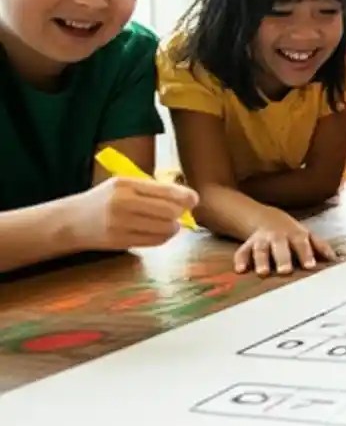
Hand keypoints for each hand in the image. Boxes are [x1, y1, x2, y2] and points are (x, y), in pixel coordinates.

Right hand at [68, 177, 199, 250]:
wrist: (71, 220)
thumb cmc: (104, 200)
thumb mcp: (123, 185)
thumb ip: (152, 189)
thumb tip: (188, 198)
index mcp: (125, 184)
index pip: (165, 190)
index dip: (185, 197)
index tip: (193, 200)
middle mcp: (122, 203)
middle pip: (168, 211)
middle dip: (180, 213)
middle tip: (180, 213)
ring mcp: (119, 224)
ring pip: (163, 228)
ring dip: (173, 227)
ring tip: (171, 224)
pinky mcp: (118, 241)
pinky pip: (153, 241)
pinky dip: (163, 237)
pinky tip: (161, 232)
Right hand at [234, 213, 336, 275]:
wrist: (267, 219)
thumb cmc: (293, 234)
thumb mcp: (308, 236)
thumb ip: (320, 247)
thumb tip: (335, 259)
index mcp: (295, 235)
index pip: (302, 243)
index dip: (306, 254)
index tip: (310, 266)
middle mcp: (277, 237)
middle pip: (280, 246)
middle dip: (282, 258)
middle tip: (285, 271)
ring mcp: (261, 241)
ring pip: (260, 249)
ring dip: (261, 260)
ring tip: (263, 272)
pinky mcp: (247, 246)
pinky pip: (242, 252)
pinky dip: (240, 260)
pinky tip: (240, 270)